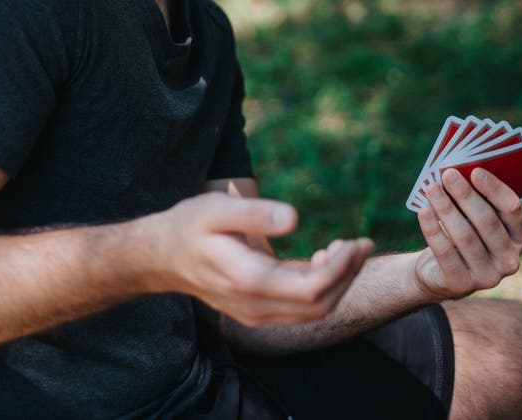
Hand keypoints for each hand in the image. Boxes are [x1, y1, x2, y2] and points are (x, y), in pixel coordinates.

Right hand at [145, 191, 373, 326]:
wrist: (161, 257)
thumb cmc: (189, 226)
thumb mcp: (217, 208)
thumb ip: (255, 213)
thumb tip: (294, 218)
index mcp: (249, 280)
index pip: (311, 288)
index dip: (341, 268)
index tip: (355, 240)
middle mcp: (255, 306)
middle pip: (319, 305)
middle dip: (347, 274)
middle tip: (360, 242)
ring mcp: (255, 314)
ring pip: (311, 312)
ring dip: (337, 283)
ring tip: (346, 248)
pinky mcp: (256, 312)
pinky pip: (298, 310)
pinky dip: (320, 288)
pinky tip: (322, 259)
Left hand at [413, 168, 521, 300]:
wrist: (439, 271)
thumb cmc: (461, 231)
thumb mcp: (472, 217)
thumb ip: (474, 197)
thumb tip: (458, 170)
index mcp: (520, 237)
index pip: (513, 209)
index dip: (494, 189)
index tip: (475, 171)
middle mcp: (509, 260)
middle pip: (488, 221)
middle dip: (466, 195)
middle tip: (447, 175)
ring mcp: (488, 277)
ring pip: (465, 236)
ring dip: (446, 208)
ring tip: (431, 188)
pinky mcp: (462, 285)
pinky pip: (446, 254)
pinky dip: (433, 230)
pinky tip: (423, 211)